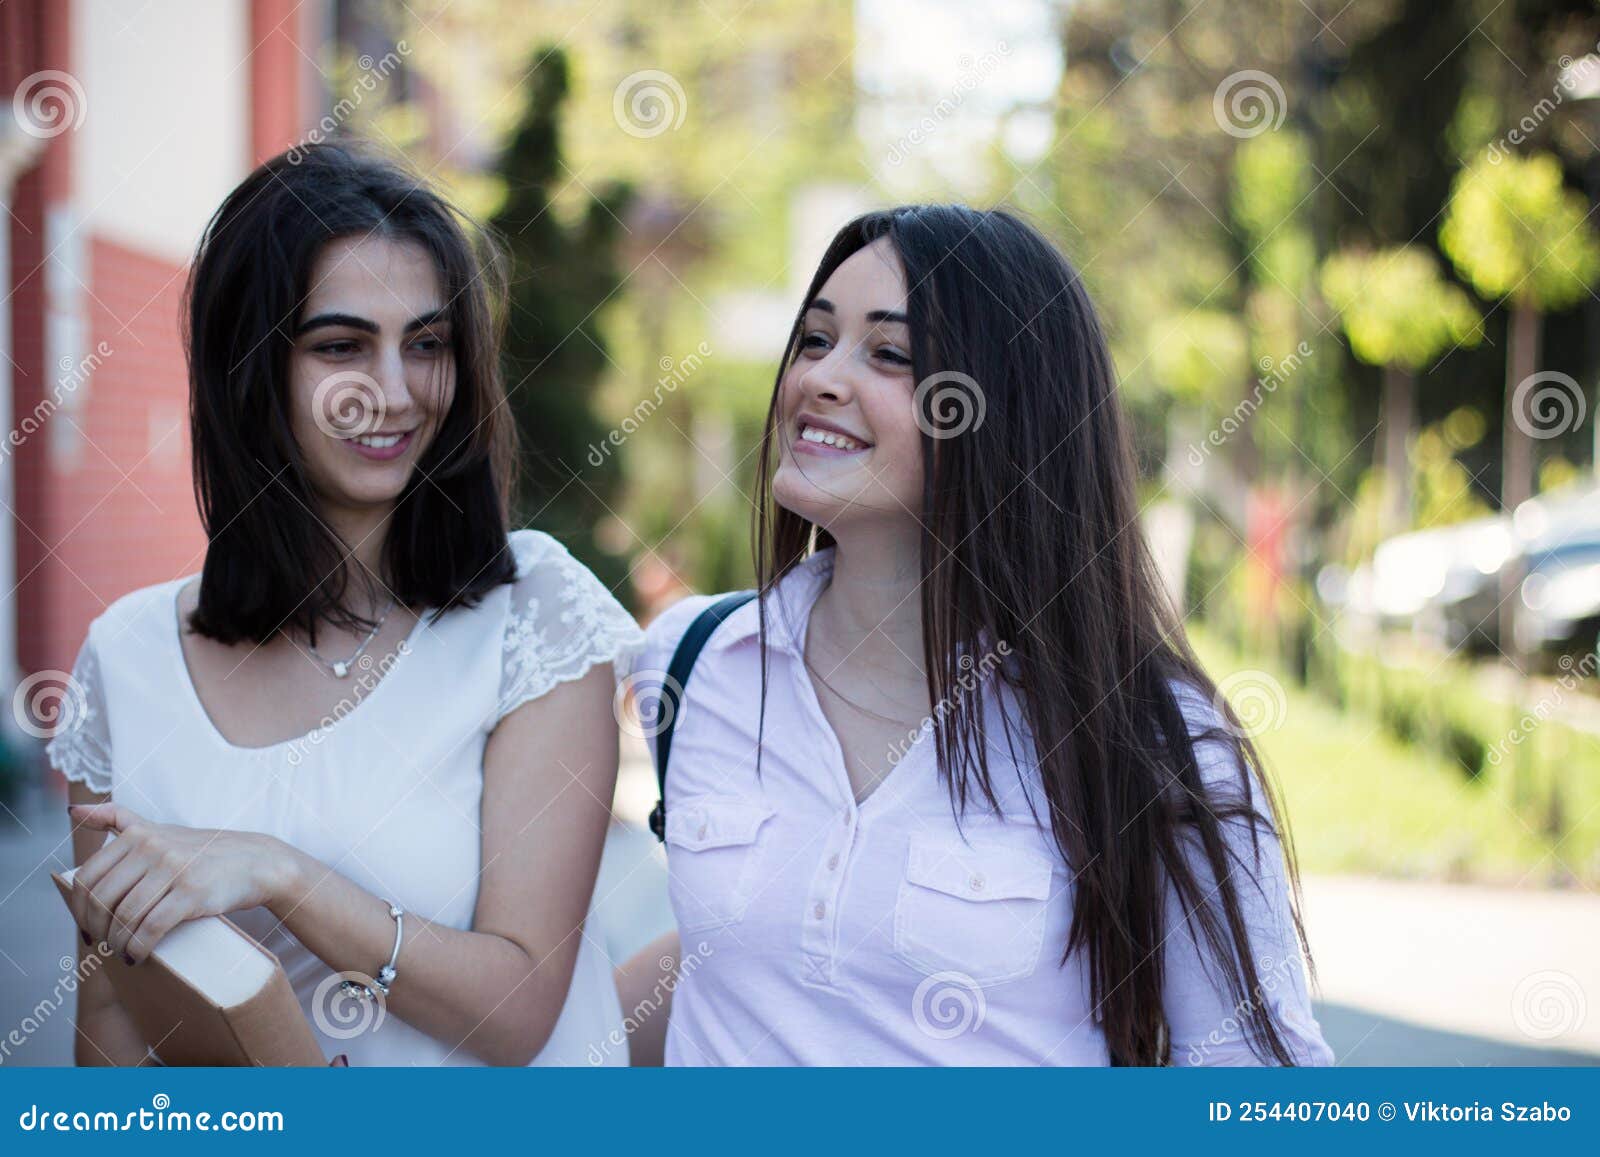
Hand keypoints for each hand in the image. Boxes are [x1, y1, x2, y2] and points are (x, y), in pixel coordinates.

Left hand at [66, 803, 301, 963]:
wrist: (256, 862)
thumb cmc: (202, 852)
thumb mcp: (160, 829)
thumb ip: (118, 819)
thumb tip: (73, 811)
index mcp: (139, 834)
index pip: (88, 877)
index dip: (79, 909)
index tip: (88, 928)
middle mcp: (153, 847)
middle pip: (102, 899)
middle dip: (97, 929)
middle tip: (104, 945)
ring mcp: (173, 868)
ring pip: (124, 916)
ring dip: (117, 943)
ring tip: (122, 952)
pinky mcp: (193, 892)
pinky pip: (151, 927)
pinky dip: (138, 948)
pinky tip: (137, 956)